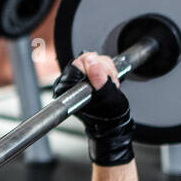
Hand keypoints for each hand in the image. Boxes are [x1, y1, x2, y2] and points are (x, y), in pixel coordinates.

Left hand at [52, 51, 134, 165]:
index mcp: (66, 88)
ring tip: (110, 84)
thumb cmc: (108, 116)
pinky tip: (109, 81)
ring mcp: (78, 78)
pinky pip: (99, 62)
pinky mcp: (88, 74)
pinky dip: (109, 70)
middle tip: (109, 82)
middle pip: (87, 58)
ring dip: (108, 70)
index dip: (95, 67)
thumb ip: (100, 79)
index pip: (78, 63)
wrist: (113, 122)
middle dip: (104, 68)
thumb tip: (92, 62)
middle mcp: (69, 82)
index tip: (104, 77)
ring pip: (95, 59)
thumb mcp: (107, 97)